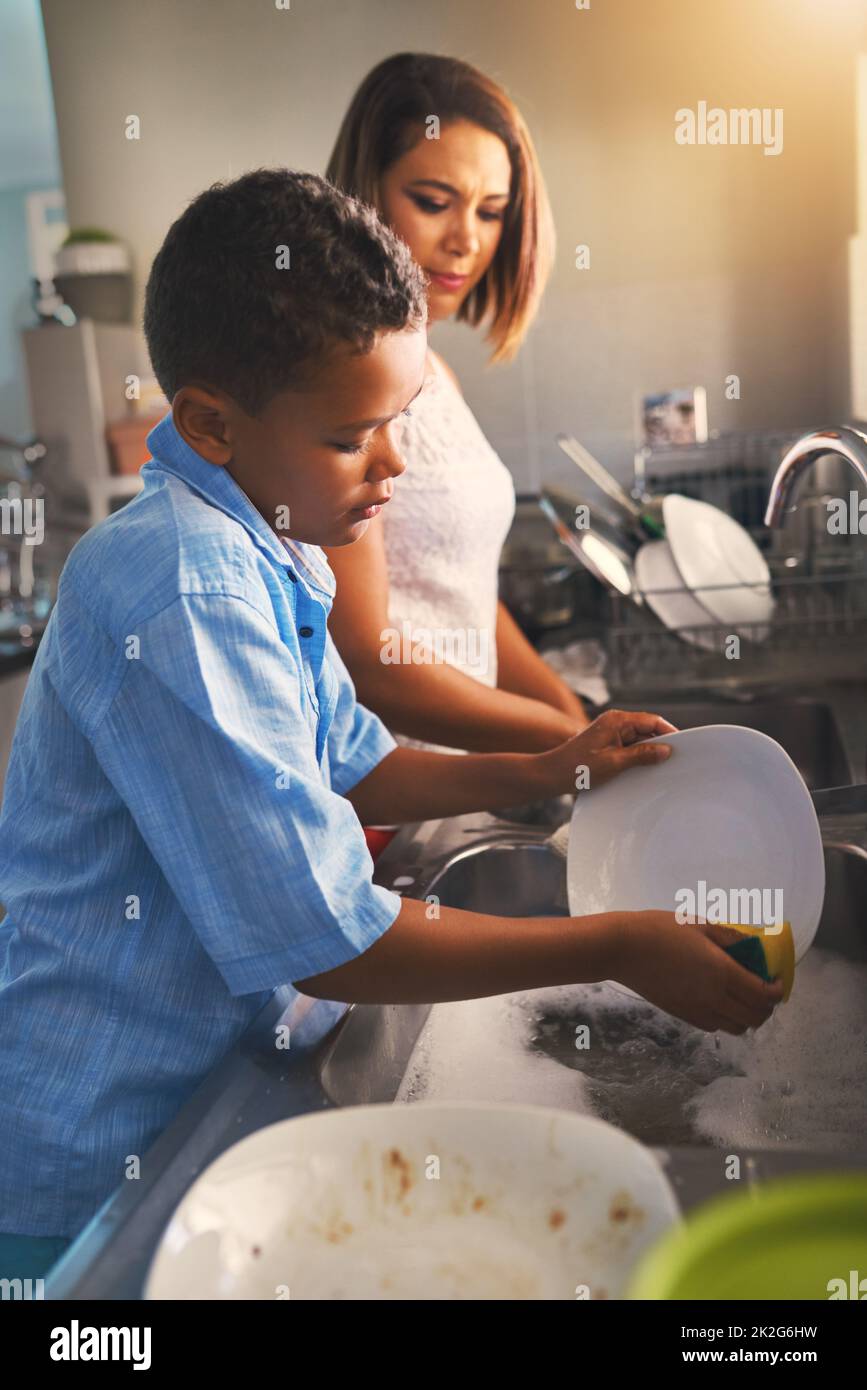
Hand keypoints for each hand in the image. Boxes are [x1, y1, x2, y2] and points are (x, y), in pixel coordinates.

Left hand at [537, 708, 677, 796]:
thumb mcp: (614, 763)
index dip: (669, 732)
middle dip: (661, 744)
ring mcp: (610, 734)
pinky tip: (645, 771)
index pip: (651, 721)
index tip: (684, 746)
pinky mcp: (607, 745)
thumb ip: (641, 755)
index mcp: (616, 720)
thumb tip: (665, 750)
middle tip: (676, 760)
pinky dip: (638, 758)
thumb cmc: (577, 768)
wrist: (551, 775)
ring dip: (649, 753)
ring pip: (639, 740)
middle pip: (647, 730)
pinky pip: (629, 748)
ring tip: (662, 768)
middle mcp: (614, 723)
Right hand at [612, 913, 784, 1033]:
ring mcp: (698, 1011)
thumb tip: (754, 947)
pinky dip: (726, 1020)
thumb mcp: (700, 924)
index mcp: (722, 973)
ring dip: (747, 1017)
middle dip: (766, 1007)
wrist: (624, 949)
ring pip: (736, 1027)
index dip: (776, 991)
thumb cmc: (661, 930)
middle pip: (754, 1017)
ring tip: (744, 999)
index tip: (777, 981)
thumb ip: (731, 938)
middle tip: (764, 991)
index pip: (762, 994)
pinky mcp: (683, 1016)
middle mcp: (715, 998)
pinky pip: (715, 1027)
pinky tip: (720, 1002)